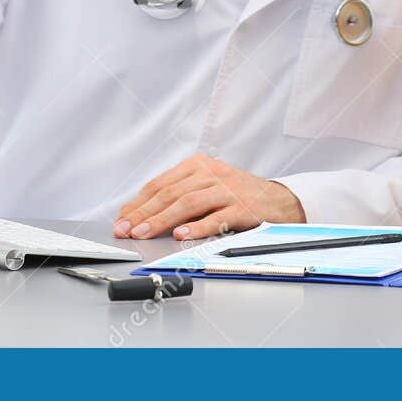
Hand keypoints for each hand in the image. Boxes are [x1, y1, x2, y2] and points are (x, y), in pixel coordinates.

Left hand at [113, 154, 304, 240]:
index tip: (122, 220)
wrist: (280, 201)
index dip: (138, 203)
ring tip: (145, 233)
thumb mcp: (207, 187)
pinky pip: (217, 217)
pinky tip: (182, 235)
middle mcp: (212, 174)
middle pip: (171, 193)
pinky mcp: (243, 208)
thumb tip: (141, 216)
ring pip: (189, 203)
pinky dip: (198, 227)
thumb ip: (178, 196)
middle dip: (144, 213)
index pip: (160, 184)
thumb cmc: (237, 196)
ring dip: (163, 220)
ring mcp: (228, 190)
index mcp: (198, 165)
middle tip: (126, 230)